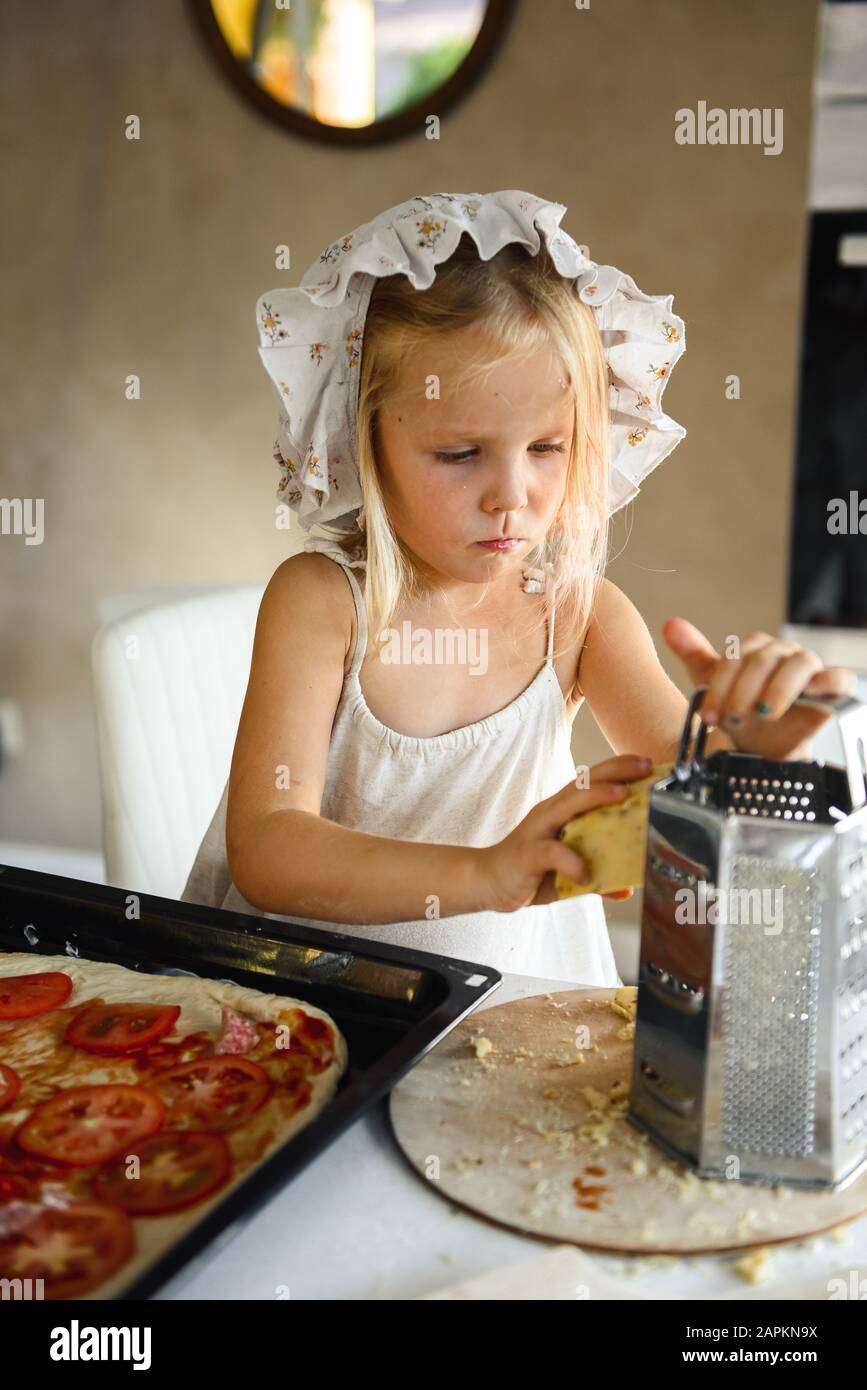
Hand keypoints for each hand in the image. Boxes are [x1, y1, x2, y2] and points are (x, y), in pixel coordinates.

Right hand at [477, 755, 652, 912]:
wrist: (486, 881)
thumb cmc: (530, 870)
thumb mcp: (568, 873)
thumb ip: (597, 877)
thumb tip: (627, 887)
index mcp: (562, 810)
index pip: (591, 780)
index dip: (618, 768)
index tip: (647, 762)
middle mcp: (551, 812)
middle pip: (583, 782)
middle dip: (615, 771)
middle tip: (644, 766)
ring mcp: (538, 830)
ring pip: (568, 805)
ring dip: (596, 796)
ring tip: (622, 794)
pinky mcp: (527, 853)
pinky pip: (552, 853)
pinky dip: (572, 862)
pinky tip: (586, 874)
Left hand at [662, 617, 856, 759]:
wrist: (764, 748)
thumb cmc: (741, 713)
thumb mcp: (712, 687)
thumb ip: (694, 656)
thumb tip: (671, 625)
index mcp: (755, 649)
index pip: (736, 655)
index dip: (720, 685)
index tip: (709, 714)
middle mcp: (782, 652)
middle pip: (763, 659)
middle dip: (742, 691)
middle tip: (730, 718)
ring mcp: (809, 668)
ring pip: (799, 663)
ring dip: (777, 689)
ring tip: (762, 713)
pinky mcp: (832, 688)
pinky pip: (838, 677)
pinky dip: (828, 682)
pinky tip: (811, 693)